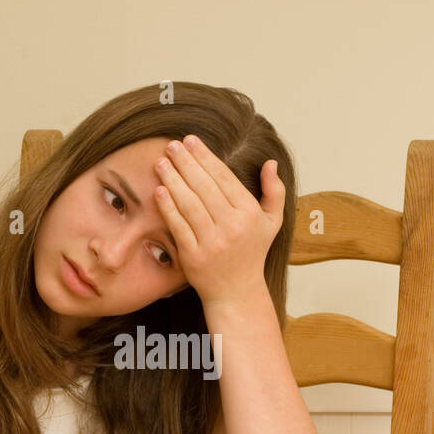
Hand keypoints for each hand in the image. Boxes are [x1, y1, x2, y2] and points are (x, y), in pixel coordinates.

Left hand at [153, 134, 284, 308]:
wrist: (237, 293)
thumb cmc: (252, 253)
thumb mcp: (272, 223)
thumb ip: (274, 192)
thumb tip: (270, 163)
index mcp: (250, 214)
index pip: (224, 178)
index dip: (205, 157)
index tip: (190, 141)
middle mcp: (233, 227)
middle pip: (204, 187)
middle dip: (186, 163)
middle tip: (170, 146)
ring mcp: (213, 243)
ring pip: (190, 204)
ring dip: (173, 181)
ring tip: (161, 163)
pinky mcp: (194, 257)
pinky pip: (179, 227)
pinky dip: (168, 208)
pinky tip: (159, 191)